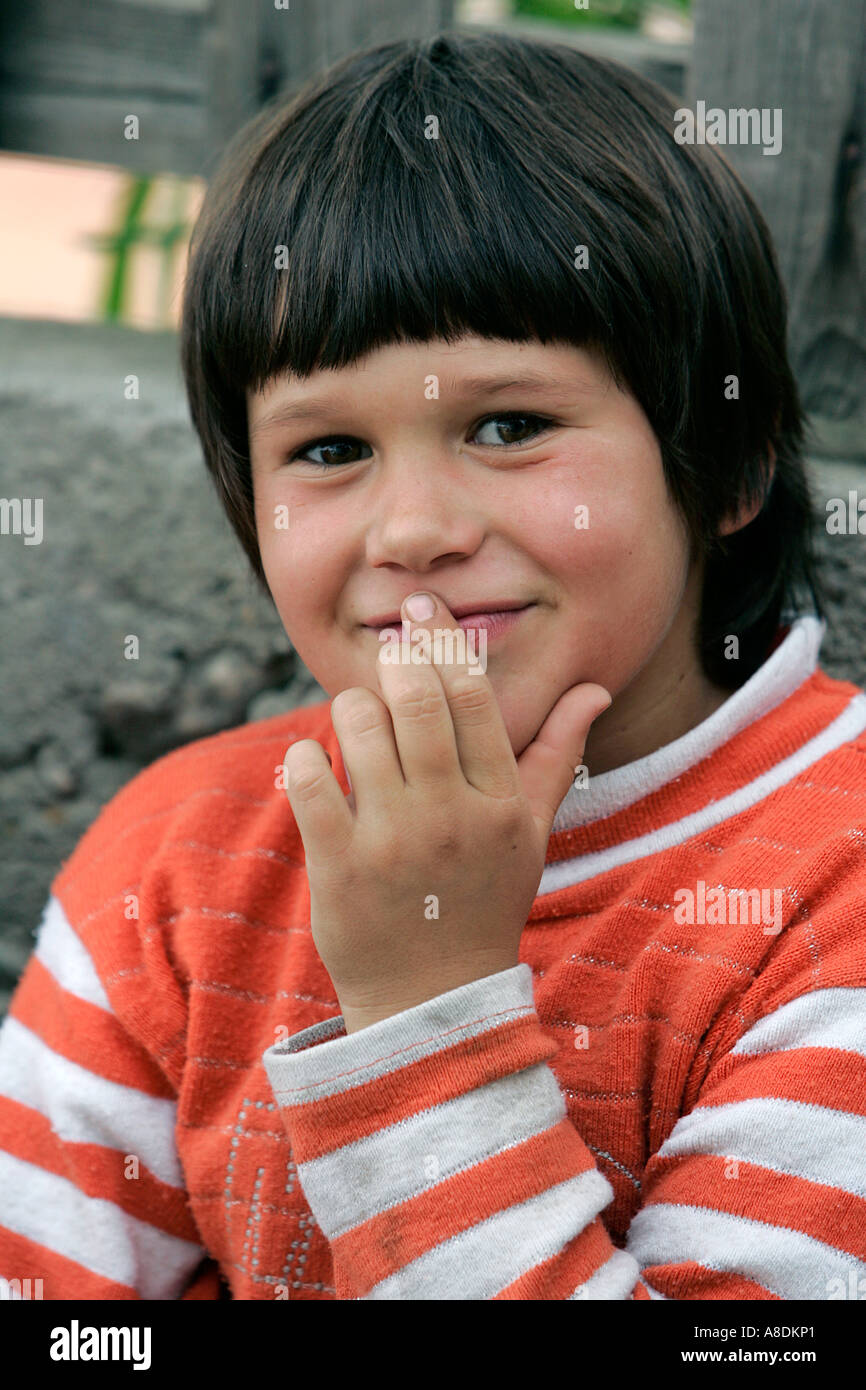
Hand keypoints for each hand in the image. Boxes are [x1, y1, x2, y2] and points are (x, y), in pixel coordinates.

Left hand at [282, 591, 610, 1030]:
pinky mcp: (338, 866)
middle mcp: (452, 817)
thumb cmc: (483, 904)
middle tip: (388, 652)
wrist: (432, 1003)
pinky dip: (304, 757)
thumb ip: (557, 757)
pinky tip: (316, 763)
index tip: (422, 611)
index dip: (444, 642)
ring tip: (357, 715)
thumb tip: (593, 690)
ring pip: (358, 727)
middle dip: (396, 660)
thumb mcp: (530, 836)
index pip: (474, 698)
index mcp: (502, 804)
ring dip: (351, 705)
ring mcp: (393, 842)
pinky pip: (309, 781)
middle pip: (418, 700)